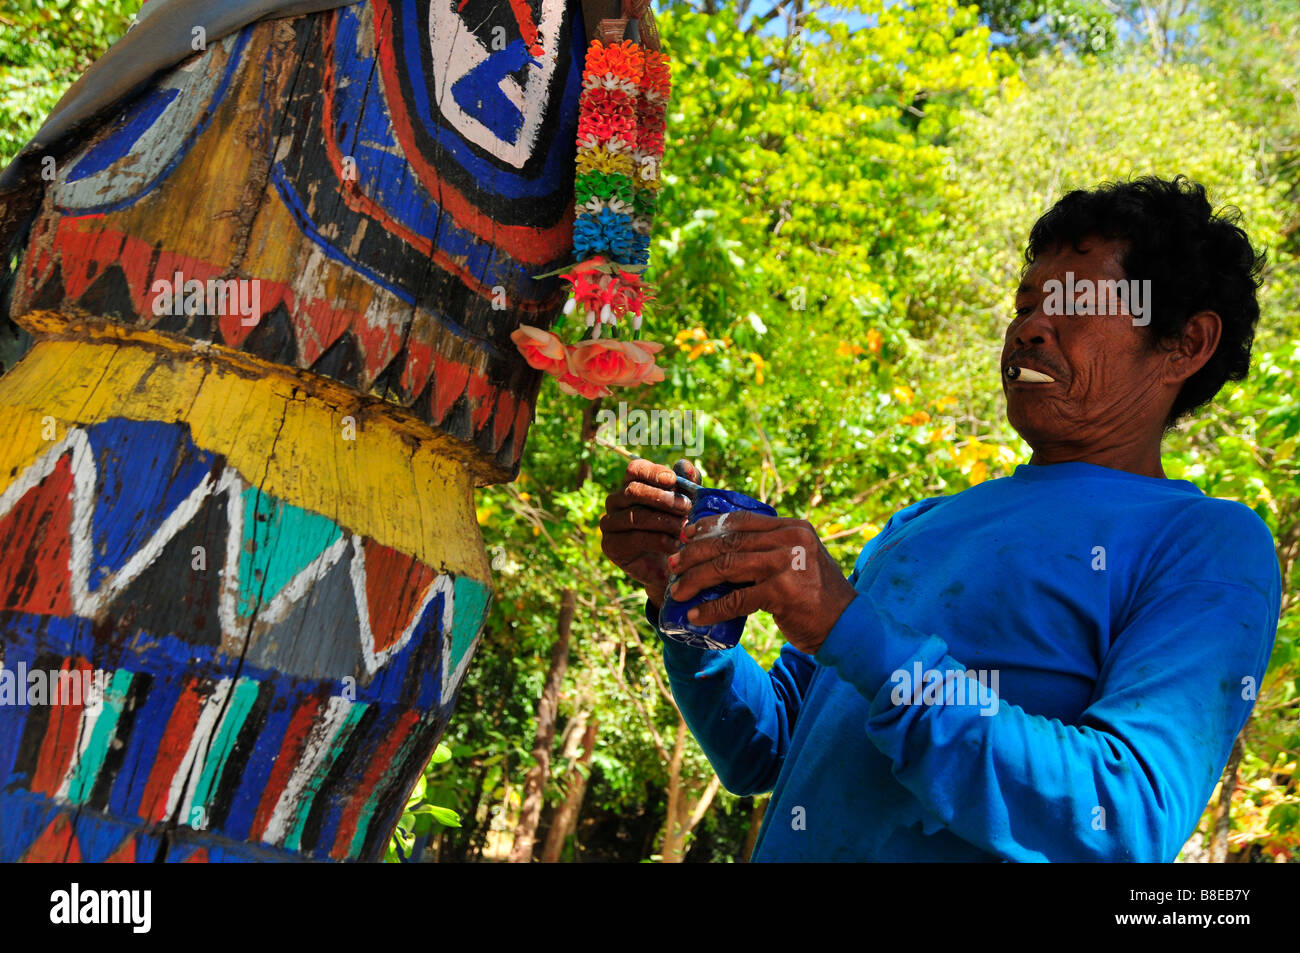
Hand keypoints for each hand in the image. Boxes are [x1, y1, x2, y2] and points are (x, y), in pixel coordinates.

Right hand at [600, 458, 699, 605]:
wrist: (670, 565)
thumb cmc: (676, 528)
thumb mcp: (686, 504)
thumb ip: (686, 484)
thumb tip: (684, 465)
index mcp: (631, 484)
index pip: (635, 469)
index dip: (653, 472)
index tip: (673, 480)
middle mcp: (616, 501)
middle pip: (633, 490)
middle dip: (663, 498)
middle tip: (687, 507)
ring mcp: (610, 523)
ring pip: (636, 516)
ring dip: (665, 521)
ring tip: (685, 527)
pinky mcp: (611, 545)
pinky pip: (635, 538)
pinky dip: (659, 541)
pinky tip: (676, 545)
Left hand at [666, 511, 858, 654]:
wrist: (847, 627)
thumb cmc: (818, 597)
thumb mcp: (800, 560)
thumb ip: (773, 549)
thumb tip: (723, 548)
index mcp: (793, 527)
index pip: (741, 521)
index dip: (708, 527)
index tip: (685, 535)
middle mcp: (791, 540)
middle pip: (728, 541)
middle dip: (694, 553)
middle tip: (672, 564)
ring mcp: (787, 565)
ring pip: (727, 567)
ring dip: (695, 579)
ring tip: (677, 590)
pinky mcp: (783, 593)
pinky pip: (736, 600)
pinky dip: (712, 609)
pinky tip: (695, 616)